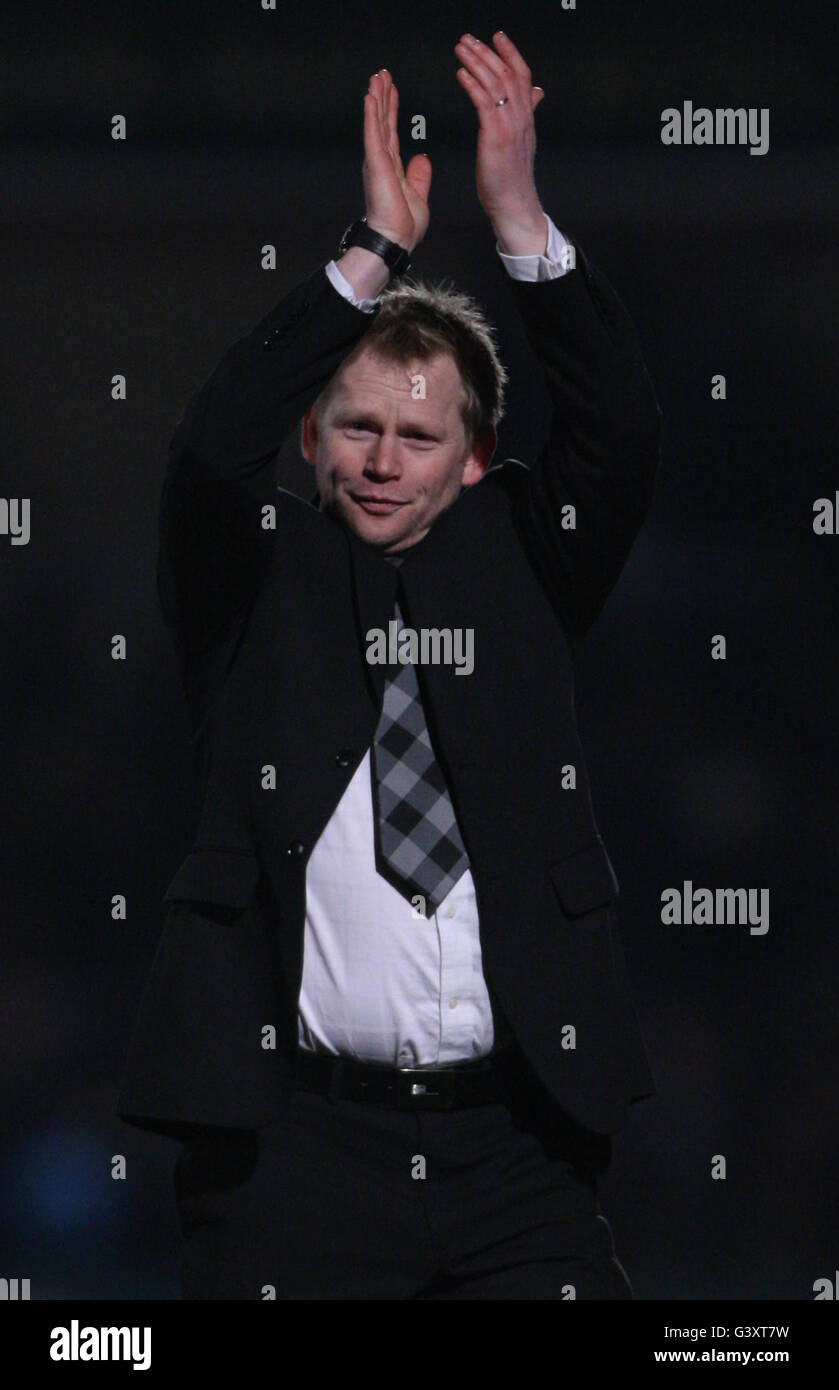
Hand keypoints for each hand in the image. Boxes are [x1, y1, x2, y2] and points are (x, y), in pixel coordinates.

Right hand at [362, 69, 431, 253]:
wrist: (396, 240)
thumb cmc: (403, 226)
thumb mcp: (418, 195)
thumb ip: (419, 175)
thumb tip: (422, 158)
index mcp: (391, 167)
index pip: (391, 130)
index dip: (392, 108)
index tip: (391, 89)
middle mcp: (381, 161)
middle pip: (382, 121)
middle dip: (383, 96)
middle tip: (382, 73)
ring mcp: (376, 161)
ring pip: (376, 122)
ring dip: (376, 98)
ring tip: (376, 76)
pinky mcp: (375, 164)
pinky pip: (373, 134)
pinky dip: (371, 114)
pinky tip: (370, 97)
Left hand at [454, 32, 545, 232]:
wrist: (514, 205)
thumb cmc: (512, 178)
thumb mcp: (523, 140)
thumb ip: (528, 113)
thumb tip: (536, 93)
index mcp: (527, 117)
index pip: (522, 75)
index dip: (511, 53)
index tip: (497, 36)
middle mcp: (521, 117)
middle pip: (507, 74)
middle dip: (487, 52)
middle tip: (468, 38)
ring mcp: (510, 126)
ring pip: (495, 83)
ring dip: (476, 63)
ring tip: (461, 50)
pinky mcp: (496, 136)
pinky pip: (484, 103)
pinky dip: (472, 85)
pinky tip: (461, 74)